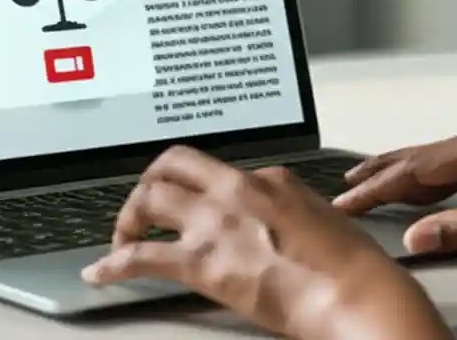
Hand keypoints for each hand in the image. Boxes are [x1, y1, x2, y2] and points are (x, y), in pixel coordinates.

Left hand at [81, 146, 452, 339]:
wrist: (354, 293)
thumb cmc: (352, 267)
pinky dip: (113, 264)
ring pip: (150, 197)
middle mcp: (238, 189)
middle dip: (150, 181)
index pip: (221, 172)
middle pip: (174, 164)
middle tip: (142, 207)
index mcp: (271, 179)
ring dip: (128, 218)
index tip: (194, 208)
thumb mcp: (324, 220)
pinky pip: (141, 256)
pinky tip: (101, 272)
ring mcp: (217, 222)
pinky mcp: (202, 261)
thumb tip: (279, 225)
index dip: (202, 192)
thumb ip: (291, 213)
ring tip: (122, 239)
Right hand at [333, 110, 456, 257]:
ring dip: (412, 168)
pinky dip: (441, 170)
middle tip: (347, 184)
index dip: (381, 185)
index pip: (423, 165)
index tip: (350, 200)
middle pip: (430, 151)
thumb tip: (418, 236)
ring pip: (449, 152)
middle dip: (386, 169)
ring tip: (377, 180)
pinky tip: (434, 182)